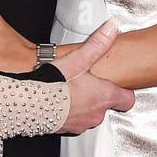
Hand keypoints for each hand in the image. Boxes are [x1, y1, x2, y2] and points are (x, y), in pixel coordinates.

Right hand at [52, 18, 134, 134]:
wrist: (28, 106)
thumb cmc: (53, 85)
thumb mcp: (77, 59)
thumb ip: (97, 44)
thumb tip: (113, 27)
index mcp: (103, 97)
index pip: (128, 100)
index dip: (124, 91)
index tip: (119, 84)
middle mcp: (96, 114)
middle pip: (107, 106)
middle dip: (100, 95)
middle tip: (89, 82)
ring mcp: (82, 124)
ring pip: (90, 114)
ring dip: (85, 105)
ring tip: (72, 90)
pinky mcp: (68, 130)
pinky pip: (75, 121)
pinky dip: (71, 112)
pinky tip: (61, 100)